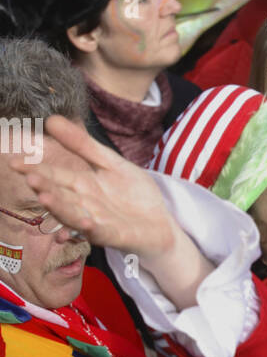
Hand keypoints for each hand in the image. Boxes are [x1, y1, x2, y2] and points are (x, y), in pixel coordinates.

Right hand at [10, 117, 177, 259]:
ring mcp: (97, 223)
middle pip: (60, 196)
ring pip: (74, 215)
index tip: (14, 161)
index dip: (35, 169)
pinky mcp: (114, 237)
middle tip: (29, 177)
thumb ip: (83, 145)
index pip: (55, 176)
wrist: (163, 224)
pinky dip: (91, 229)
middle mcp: (84, 206)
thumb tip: (51, 119)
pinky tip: (86, 221)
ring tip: (45, 197)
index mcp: (82, 187)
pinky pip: (100, 234)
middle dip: (44, 188)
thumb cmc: (134, 195)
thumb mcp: (111, 163)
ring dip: (60, 208)